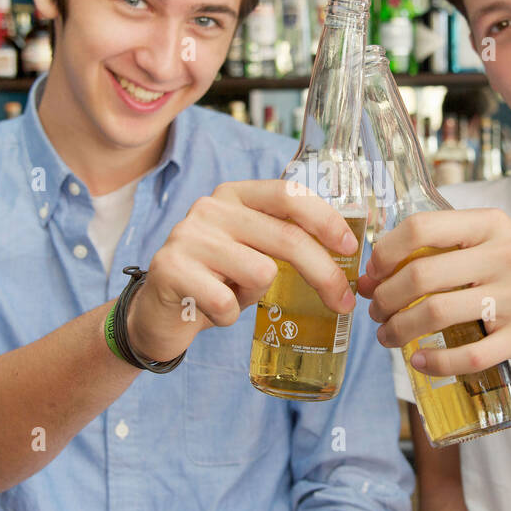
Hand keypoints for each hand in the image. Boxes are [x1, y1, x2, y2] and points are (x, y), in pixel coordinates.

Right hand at [126, 180, 358, 363]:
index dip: (325, 219)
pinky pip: (228, 303)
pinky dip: (227, 316)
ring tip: (233, 294)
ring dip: (256, 296)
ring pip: (260, 273)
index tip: (351, 247)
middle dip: (324, 274)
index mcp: (235, 194)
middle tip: (343, 301)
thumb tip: (348, 254)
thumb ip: (286, 240)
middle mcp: (210, 208)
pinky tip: (209, 309)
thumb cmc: (218, 279)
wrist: (159, 311)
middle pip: (286, 238)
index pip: (289, 194)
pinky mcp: (171, 269)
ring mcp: (188, 236)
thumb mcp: (253, 251)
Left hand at [356, 208, 510, 377]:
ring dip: (399, 330)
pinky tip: (419, 362)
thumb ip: (445, 249)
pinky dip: (434, 362)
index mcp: (490, 224)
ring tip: (389, 337)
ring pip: (436, 314)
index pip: (420, 227)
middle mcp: (504, 256)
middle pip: (420, 275)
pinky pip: (468, 355)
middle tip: (376, 311)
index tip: (373, 273)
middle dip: (384, 298)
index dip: (385, 252)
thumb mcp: (495, 243)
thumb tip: (375, 273)